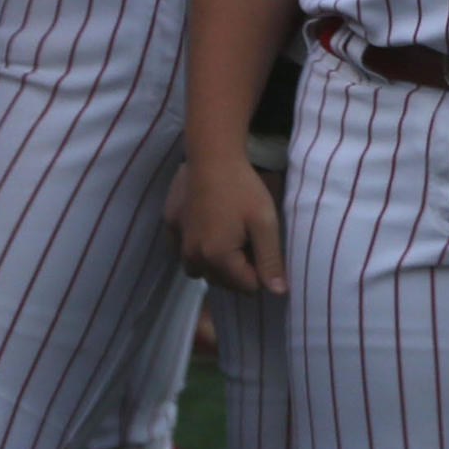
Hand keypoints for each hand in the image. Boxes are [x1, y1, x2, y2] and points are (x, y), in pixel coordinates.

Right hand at [170, 152, 286, 294]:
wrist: (211, 155)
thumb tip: (278, 292)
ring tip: (230, 235)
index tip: (262, 246)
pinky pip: (186, 251)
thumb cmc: (243, 188)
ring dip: (217, 263)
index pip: (245, 286)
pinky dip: (199, 247)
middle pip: (222, 281)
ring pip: (201, 270)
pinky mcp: (170, 227)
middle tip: (248, 238)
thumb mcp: (264, 222)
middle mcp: (193, 257)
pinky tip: (210, 225)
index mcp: (217, 257)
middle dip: (239, 269)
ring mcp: (178, 243)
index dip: (260, 271)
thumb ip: (270, 260)